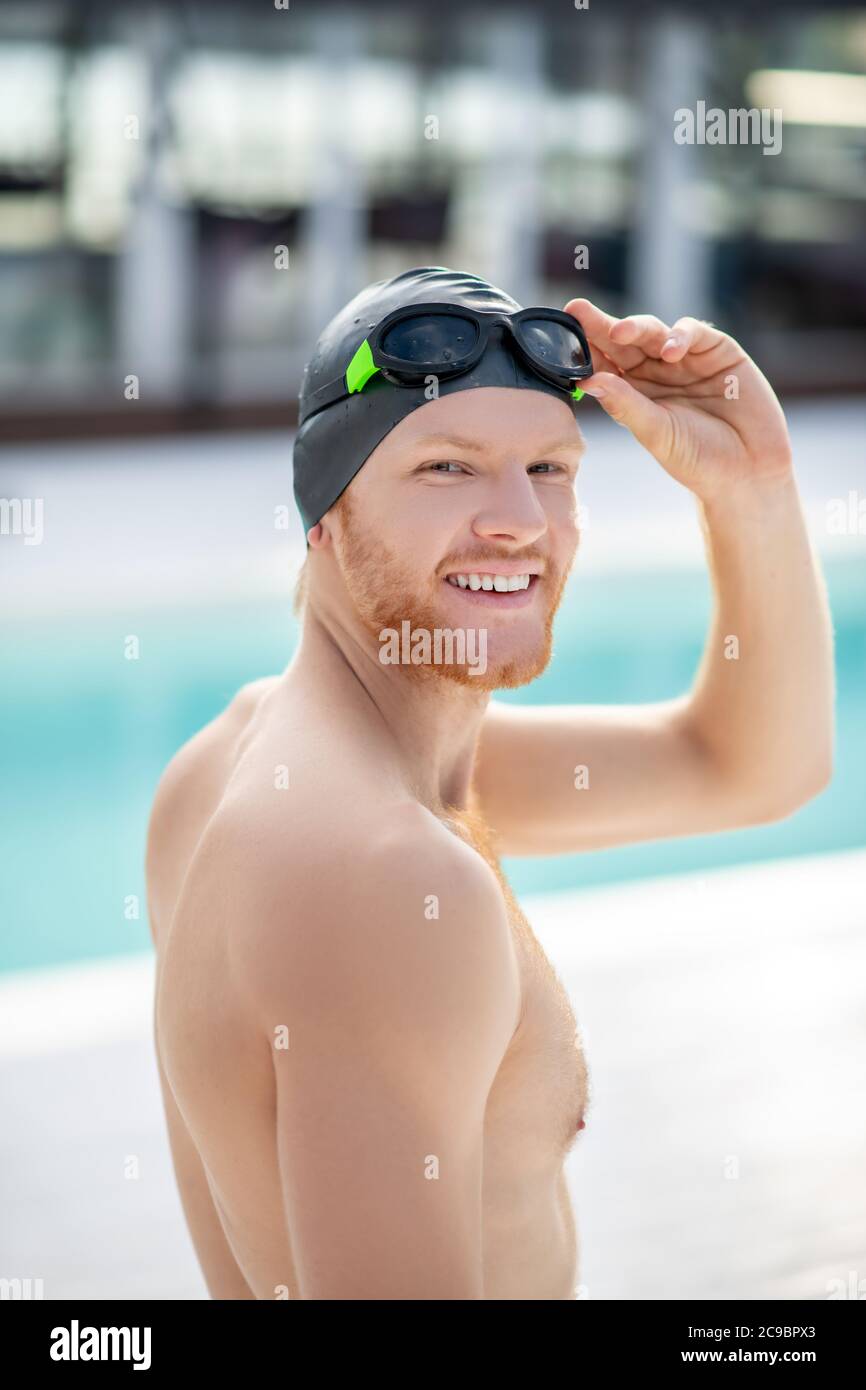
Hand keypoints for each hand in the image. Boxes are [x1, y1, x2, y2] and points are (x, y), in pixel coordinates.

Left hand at [564, 297, 793, 502]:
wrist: (747, 471)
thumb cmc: (696, 458)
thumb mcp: (655, 432)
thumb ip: (625, 405)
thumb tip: (587, 381)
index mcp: (633, 391)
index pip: (604, 362)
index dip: (584, 346)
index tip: (562, 331)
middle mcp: (656, 371)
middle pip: (624, 341)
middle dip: (602, 325)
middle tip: (579, 311)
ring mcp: (687, 359)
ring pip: (654, 331)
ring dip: (637, 327)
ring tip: (621, 332)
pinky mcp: (718, 351)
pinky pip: (693, 333)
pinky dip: (680, 335)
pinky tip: (669, 350)